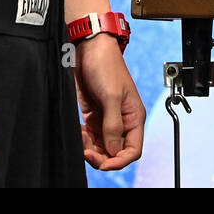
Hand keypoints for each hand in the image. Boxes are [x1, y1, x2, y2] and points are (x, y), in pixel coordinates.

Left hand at [73, 34, 144, 169]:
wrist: (89, 49)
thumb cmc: (106, 65)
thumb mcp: (111, 96)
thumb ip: (113, 125)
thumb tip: (113, 151)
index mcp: (134, 117)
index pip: (133, 149)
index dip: (120, 161)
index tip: (104, 163)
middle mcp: (122, 120)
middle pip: (115, 152)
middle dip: (102, 156)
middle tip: (87, 152)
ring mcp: (106, 119)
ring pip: (101, 147)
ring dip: (90, 148)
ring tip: (81, 138)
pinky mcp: (93, 116)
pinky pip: (89, 137)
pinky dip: (83, 140)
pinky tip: (79, 132)